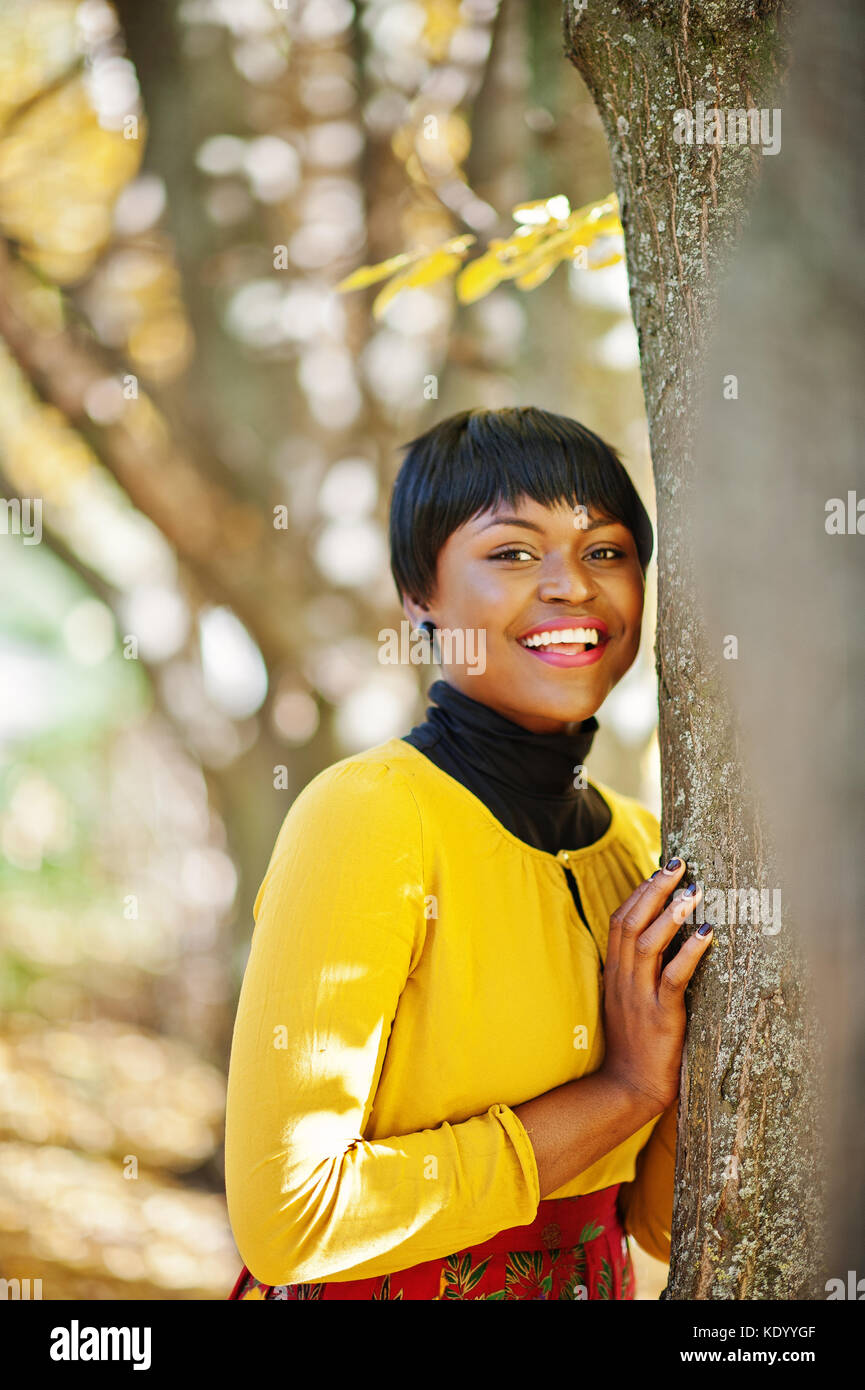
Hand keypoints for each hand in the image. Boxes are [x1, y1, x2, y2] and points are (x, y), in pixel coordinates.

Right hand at [600, 859, 712, 1111]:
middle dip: (654, 890)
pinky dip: (688, 952)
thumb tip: (661, 936)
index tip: (660, 869)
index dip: (639, 891)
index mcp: (614, 972)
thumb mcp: (628, 999)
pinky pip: (672, 977)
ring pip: (648, 944)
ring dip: (670, 914)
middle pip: (631, 922)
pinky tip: (705, 934)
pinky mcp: (659, 1016)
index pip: (619, 920)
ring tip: (692, 891)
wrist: (628, 1087)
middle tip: (678, 865)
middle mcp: (623, 979)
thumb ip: (637, 969)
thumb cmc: (635, 1043)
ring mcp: (638, 997)